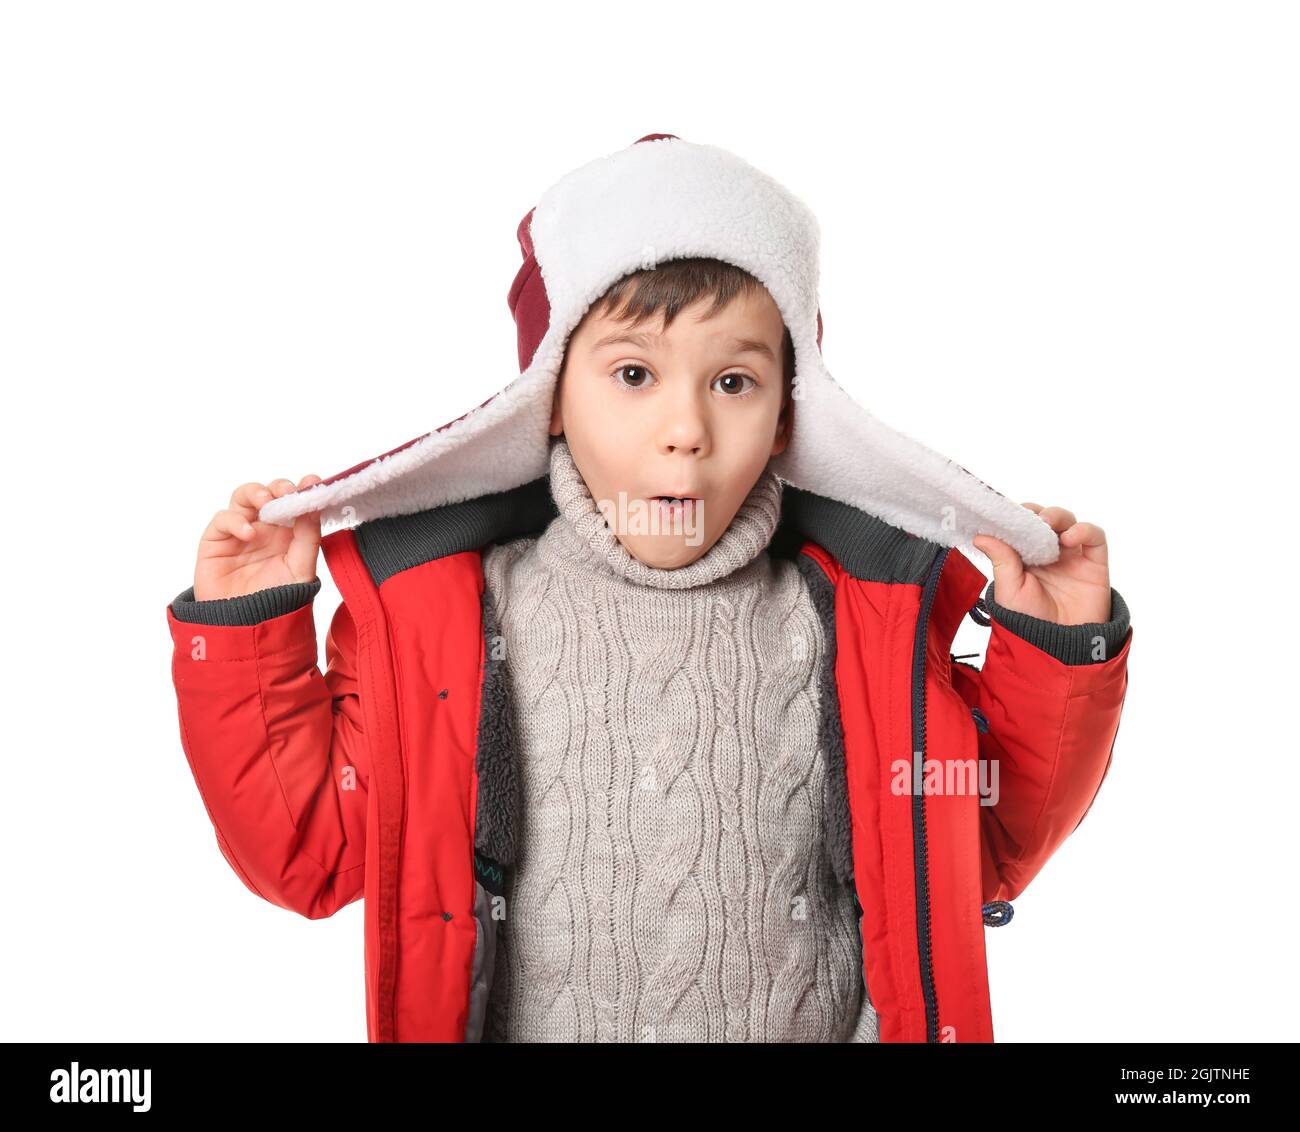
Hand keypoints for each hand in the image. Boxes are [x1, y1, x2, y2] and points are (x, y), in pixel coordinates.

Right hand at [193, 476, 322, 600]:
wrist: (246, 627)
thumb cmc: (276, 601)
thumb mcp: (301, 569)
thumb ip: (309, 538)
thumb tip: (313, 505)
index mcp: (290, 533)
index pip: (296, 503)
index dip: (304, 490)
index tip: (313, 482)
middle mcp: (266, 528)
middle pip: (271, 493)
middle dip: (280, 487)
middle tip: (289, 492)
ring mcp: (240, 531)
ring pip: (244, 496)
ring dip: (256, 492)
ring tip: (267, 502)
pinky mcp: (216, 540)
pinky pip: (223, 518)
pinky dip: (235, 520)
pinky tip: (248, 534)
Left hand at [972, 504, 1110, 624]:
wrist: (1060, 647)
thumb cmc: (1031, 622)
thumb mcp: (1009, 591)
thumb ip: (1001, 561)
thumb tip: (981, 536)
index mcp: (1023, 556)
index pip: (1019, 526)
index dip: (1014, 515)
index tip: (1005, 511)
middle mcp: (1047, 552)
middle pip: (1043, 518)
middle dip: (1036, 513)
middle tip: (1029, 518)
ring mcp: (1071, 555)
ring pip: (1067, 521)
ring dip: (1057, 516)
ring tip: (1048, 526)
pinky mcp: (1094, 561)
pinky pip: (1094, 536)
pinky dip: (1084, 530)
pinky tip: (1070, 538)